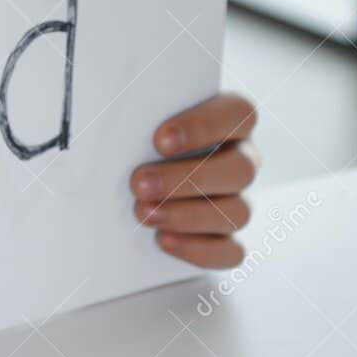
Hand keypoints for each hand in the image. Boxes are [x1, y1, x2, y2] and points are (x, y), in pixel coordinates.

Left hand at [131, 94, 259, 268]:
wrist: (115, 187)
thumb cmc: (129, 142)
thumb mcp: (130, 120)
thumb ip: (136, 113)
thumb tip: (116, 104)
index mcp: (228, 120)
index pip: (238, 114)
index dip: (204, 127)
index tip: (160, 140)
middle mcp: (240, 159)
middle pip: (240, 169)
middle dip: (189, 179)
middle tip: (140, 183)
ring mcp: (236, 200)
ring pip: (237, 212)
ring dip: (188, 215)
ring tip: (143, 212)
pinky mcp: (226, 239)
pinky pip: (231, 252)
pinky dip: (198, 249)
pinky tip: (164, 239)